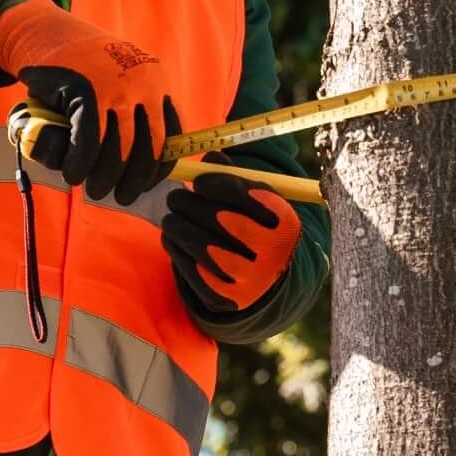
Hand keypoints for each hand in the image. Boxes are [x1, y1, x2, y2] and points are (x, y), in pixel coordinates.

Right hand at [0, 0, 180, 205]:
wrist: (46, 33)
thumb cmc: (82, 70)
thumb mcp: (118, 85)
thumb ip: (134, 116)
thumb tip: (146, 167)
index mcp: (157, 82)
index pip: (173, 136)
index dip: (159, 168)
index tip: (145, 186)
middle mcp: (144, 83)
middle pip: (148, 149)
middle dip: (134, 181)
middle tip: (119, 197)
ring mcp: (115, 86)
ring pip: (118, 151)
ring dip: (104, 178)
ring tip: (92, 189)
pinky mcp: (86, 91)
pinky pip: (88, 143)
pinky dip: (79, 165)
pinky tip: (73, 172)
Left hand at [163, 171, 306, 319]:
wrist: (269, 279)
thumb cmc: (258, 228)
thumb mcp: (258, 202)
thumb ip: (236, 176)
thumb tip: (210, 157)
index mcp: (283, 222)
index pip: (243, 195)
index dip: (214, 184)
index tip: (199, 181)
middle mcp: (271, 253)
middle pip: (219, 220)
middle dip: (188, 204)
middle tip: (174, 198)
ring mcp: (249, 279)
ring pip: (201, 245)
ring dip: (177, 226)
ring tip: (171, 218)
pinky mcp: (227, 298)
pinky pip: (192, 269)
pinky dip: (176, 250)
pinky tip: (172, 239)